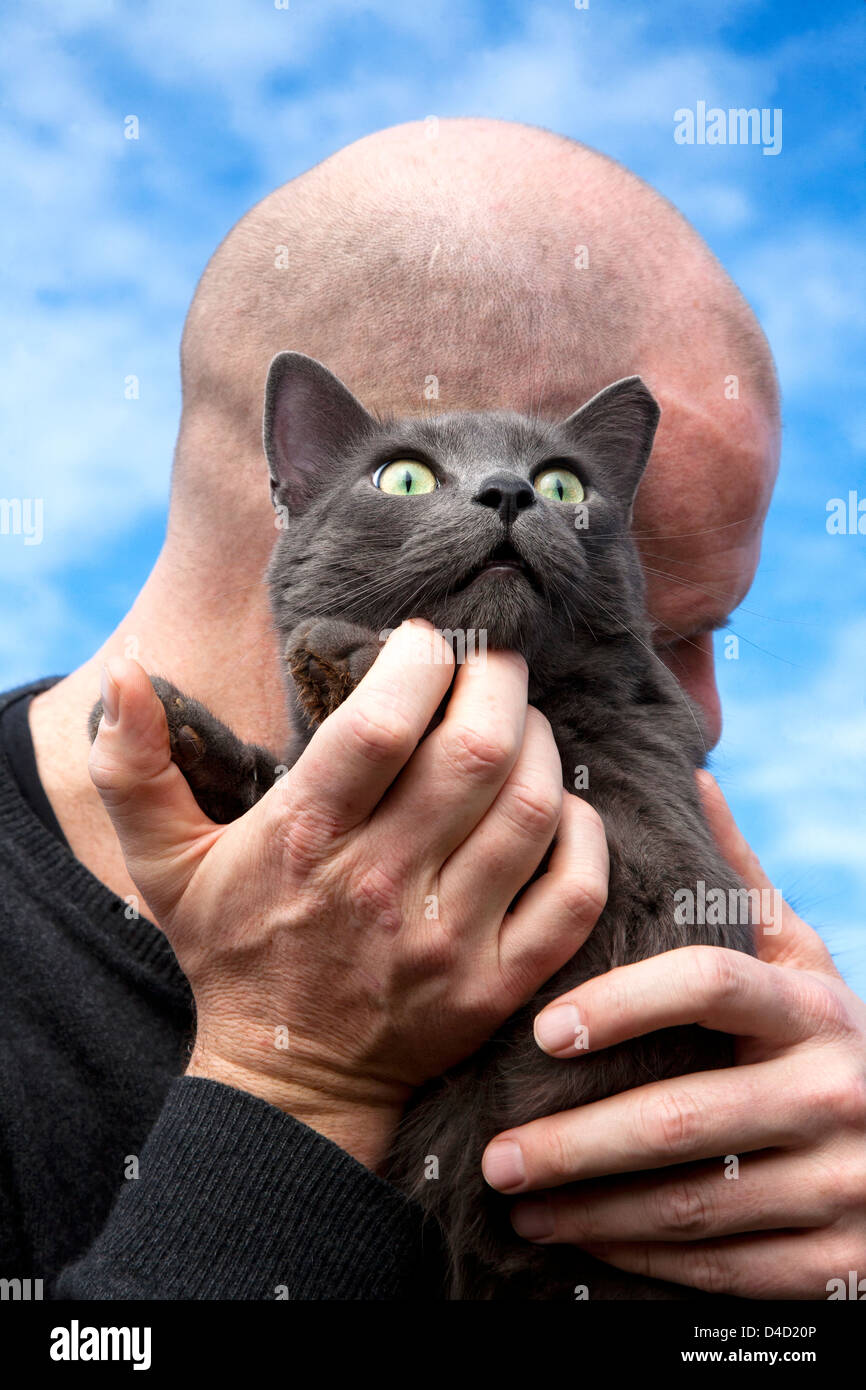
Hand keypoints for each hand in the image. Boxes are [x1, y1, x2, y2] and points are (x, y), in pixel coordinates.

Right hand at [88, 621, 607, 1170]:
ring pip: (532, 808)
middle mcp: (382, 888)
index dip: (420, 660)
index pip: (382, 726)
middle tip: (490, 660)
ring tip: (518, 721)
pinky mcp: (499, 985)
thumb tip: (121, 673)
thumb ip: (134, 767)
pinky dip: (583, 833)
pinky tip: (557, 804)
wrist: (286, 1084)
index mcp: (305, 843)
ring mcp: (449, 942)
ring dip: (539, 742)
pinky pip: (575, 892)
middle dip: (497, 680)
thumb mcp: (163, 862)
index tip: (425, 638)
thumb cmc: (231, 952)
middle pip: (477, 751)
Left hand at [482, 771, 865, 1297]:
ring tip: (513, 1197)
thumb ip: (740, 883)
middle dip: (572, 1141)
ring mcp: (842, 1184)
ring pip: (691, 1206)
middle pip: (681, 1116)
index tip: (541, 1027)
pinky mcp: (837, 1263)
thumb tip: (692, 775)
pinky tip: (579, 1244)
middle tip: (496, 1151)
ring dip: (587, 1208)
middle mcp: (836, 1091)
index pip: (708, 984)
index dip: (620, 1003)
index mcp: (812, 1006)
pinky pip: (720, 1270)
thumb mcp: (799, 961)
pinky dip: (638, 1259)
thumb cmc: (821, 1040)